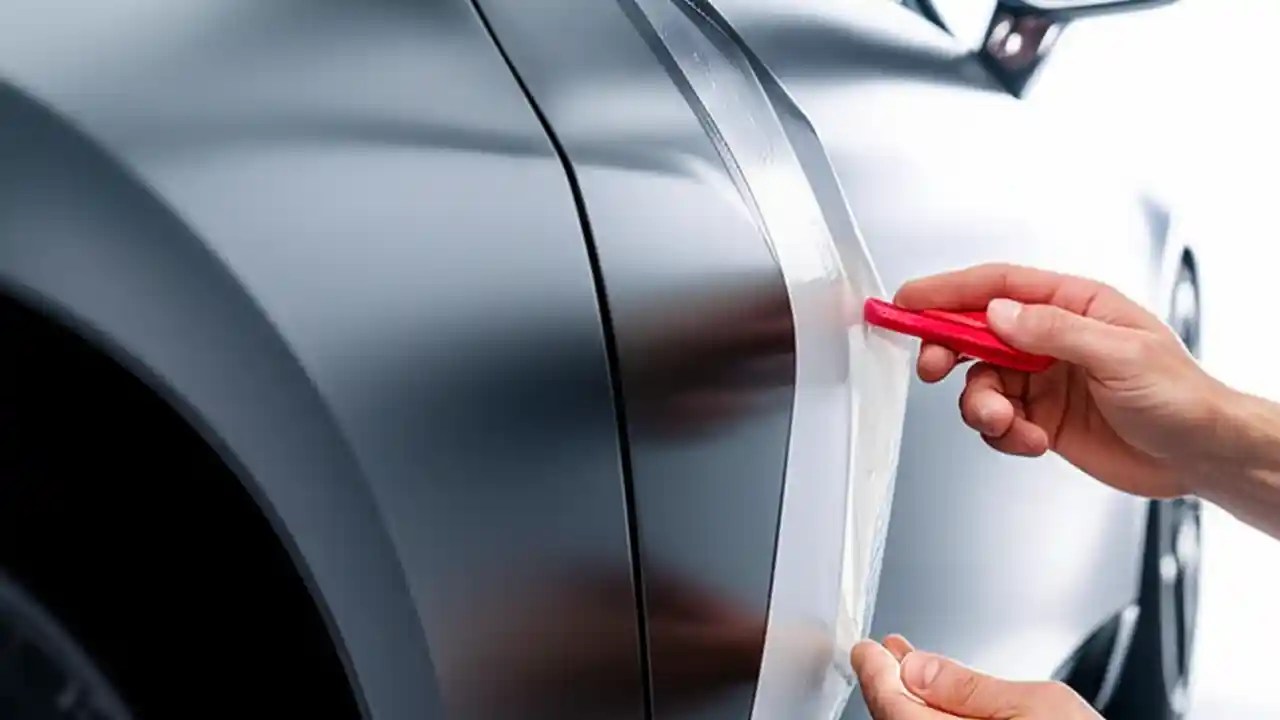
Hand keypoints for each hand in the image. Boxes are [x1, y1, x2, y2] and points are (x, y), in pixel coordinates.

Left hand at [852, 636, 1099, 718]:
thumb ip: (973, 687)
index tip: (867, 648)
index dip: (875, 669)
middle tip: (882, 653)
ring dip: (907, 701)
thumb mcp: (1041, 705)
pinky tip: (935, 704)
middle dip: (889, 681)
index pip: (890, 702)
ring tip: (906, 669)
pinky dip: (928, 719)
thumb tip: (920, 668)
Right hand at [895, 263, 1230, 498]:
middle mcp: (1051, 339)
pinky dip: (1005, 435)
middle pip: (975, 334)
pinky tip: (1033, 440)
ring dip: (983, 407)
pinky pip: (998, 421)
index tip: (909, 301)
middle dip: (948, 351)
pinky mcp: (1040, 417)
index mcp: (1073, 305)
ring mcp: (1042, 379)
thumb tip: (999, 315)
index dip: (947, 291)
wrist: (1200, 456)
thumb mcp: (1120, 353)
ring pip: (981, 384)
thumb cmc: (1180, 396)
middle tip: (934, 368)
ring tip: (1007, 424)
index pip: (998, 287)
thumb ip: (1053, 331)